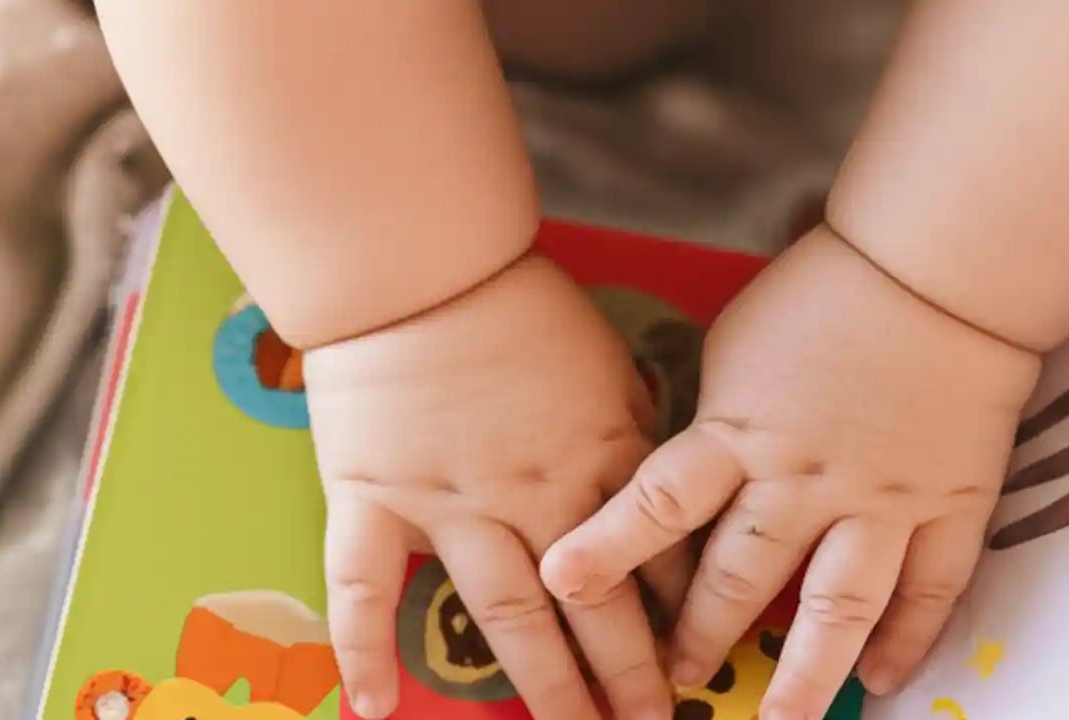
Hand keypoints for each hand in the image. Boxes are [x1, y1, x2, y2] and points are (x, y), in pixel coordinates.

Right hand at [304, 255, 681, 719]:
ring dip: (546, 685)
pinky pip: (365, 587)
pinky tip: (371, 712)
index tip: (705, 660)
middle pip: (596, 605)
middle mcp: (539, 495)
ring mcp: (454, 503)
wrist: (425, 267)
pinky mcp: (376, 498)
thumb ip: (630, 426)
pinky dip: (363, 649)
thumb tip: (654, 475)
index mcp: (601, 457)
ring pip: (508, 614)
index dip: (685, 616)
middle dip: (633, 676)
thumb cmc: (520, 306)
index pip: (658, 555)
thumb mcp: (606, 361)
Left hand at [542, 227, 1041, 716]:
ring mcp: (882, 499)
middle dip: (702, 636)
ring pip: (841, 607)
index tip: (560, 587)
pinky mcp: (949, 504)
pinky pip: (930, 589)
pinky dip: (909, 638)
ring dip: (808, 677)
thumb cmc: (823, 295)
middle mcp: (805, 479)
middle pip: (744, 577)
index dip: (607, 549)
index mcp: (740, 432)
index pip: (660, 503)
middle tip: (672, 681)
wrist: (938, 270)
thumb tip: (683, 473)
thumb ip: (709, 421)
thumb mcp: (735, 347)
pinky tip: (886, 680)